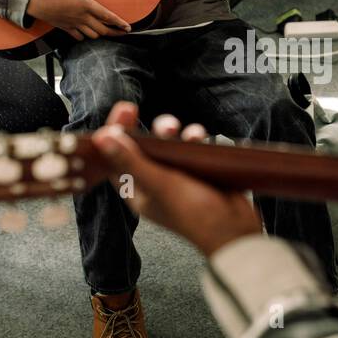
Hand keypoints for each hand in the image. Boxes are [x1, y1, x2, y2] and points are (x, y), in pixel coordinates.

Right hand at [26, 0, 131, 40]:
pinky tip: (87, 33)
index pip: (107, 16)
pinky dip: (85, 37)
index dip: (119, 23)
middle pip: (103, 30)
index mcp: (86, 5)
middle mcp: (83, 17)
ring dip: (100, 34)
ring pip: (93, 35)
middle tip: (122, 32)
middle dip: (115, 33)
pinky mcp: (68, 29)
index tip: (128, 27)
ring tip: (106, 31)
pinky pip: (79, 37)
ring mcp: (76, 25)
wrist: (40, 4)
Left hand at [92, 101, 262, 256]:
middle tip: (136, 108)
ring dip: (169, 131)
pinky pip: (192, 146)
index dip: (113, 135)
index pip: (116, 159)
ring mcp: (179, 175)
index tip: (121, 112)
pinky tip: (200, 136)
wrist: (236, 229)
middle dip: (143, 129)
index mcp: (138, 191)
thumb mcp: (159, 184)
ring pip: (168, 143)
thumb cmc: (195, 213)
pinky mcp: (199, 169)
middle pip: (142, 147)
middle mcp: (155, 182)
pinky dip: (194, 138)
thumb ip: (130, 161)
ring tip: (177, 129)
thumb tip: (101, 138)